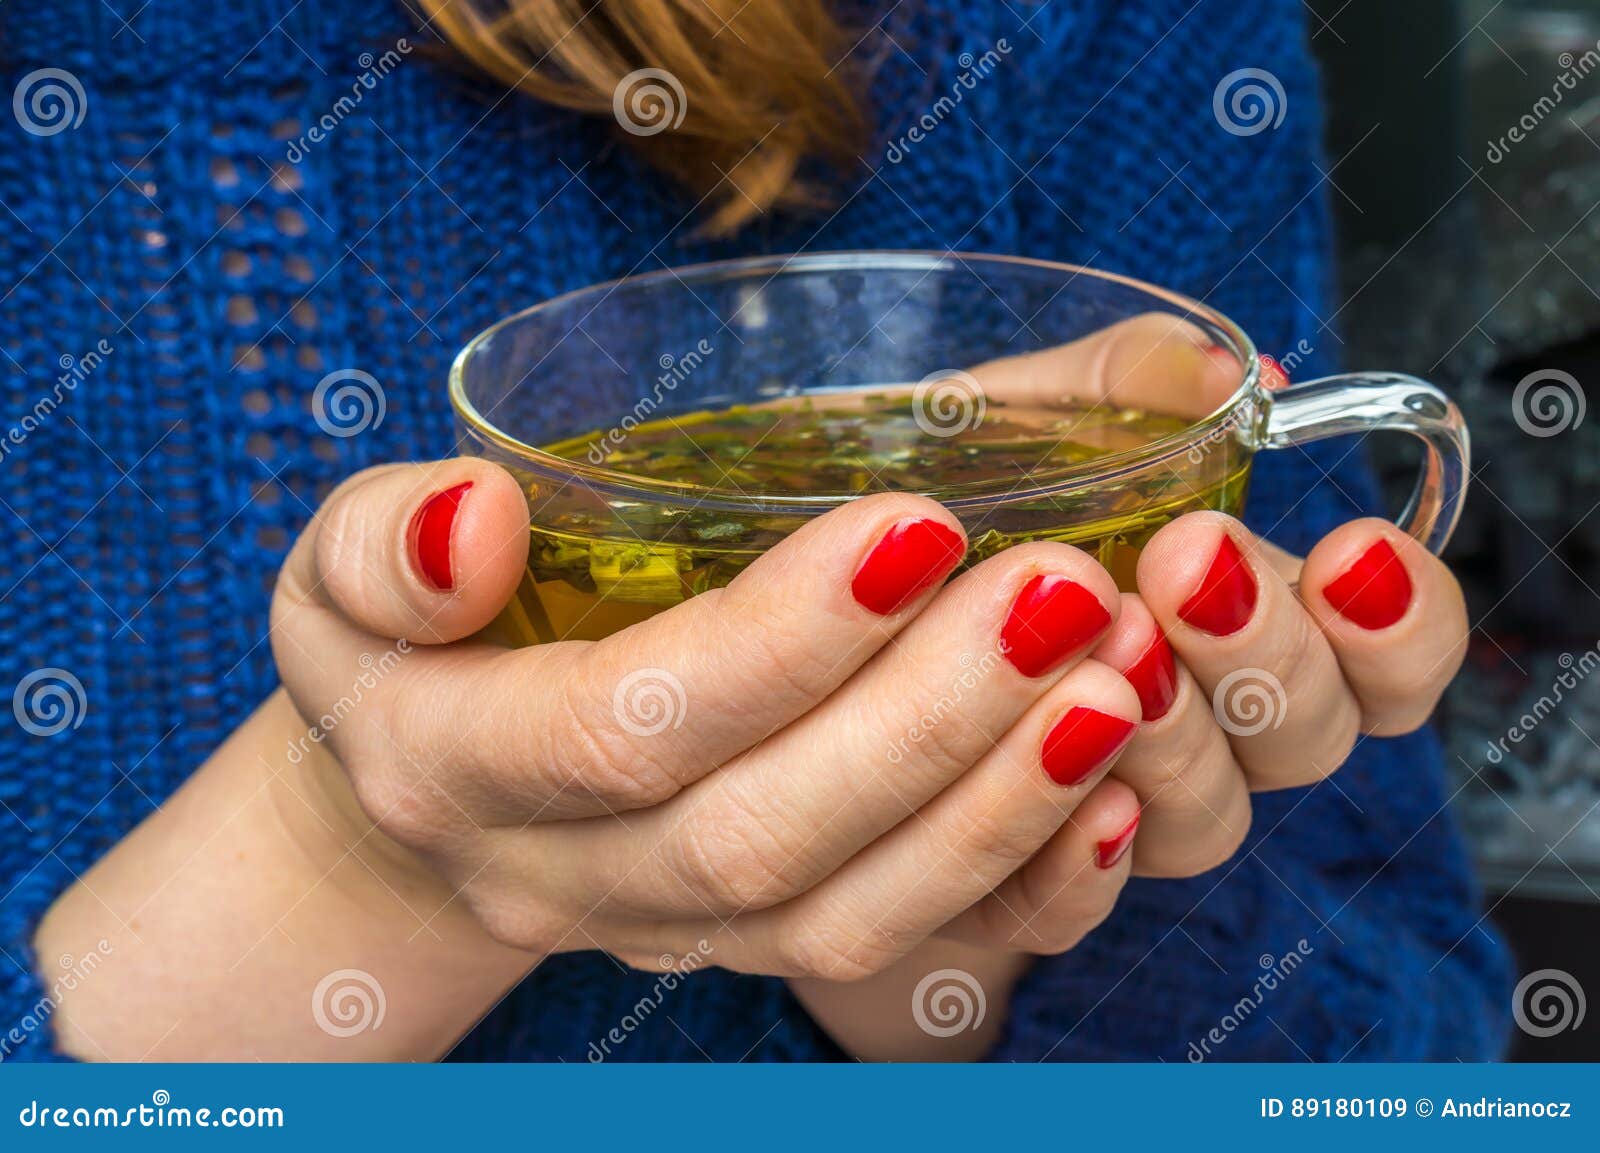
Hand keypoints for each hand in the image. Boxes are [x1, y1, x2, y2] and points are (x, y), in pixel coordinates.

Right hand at [271, 462, 1147, 980]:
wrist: (423, 784)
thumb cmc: (408, 638)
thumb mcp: (349, 564)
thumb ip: (387, 540)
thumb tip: (473, 516)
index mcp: (450, 767)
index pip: (620, 726)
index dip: (773, 643)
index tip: (921, 523)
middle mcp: (564, 878)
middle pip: (759, 836)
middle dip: (925, 723)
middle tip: (1065, 593)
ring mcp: (669, 933)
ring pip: (844, 918)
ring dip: (995, 805)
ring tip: (1117, 677)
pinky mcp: (753, 946)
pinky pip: (889, 950)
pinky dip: (1013, 883)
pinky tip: (1113, 791)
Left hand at [961, 314, 1467, 898]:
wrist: (789, 597)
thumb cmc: (927, 500)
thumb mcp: (1011, 421)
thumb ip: (1120, 389)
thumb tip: (1225, 374)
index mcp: (1229, 616)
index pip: (1382, 663)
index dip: (1404, 626)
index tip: (1354, 546)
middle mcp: (1193, 727)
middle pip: (1305, 743)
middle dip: (1264, 653)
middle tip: (1189, 561)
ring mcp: (1103, 813)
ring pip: (1203, 826)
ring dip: (1175, 740)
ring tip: (1109, 643)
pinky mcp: (992, 884)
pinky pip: (1058, 913)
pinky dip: (1075, 865)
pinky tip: (1077, 799)